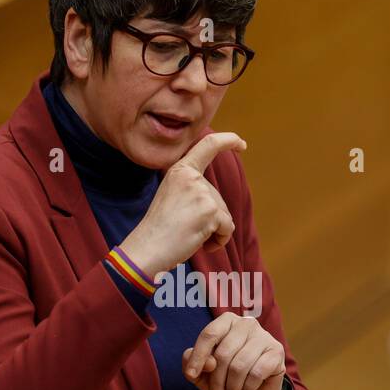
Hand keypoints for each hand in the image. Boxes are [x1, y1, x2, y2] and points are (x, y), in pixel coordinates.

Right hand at [118, 132, 244, 276]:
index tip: (241, 144)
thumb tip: (214, 201)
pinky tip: (200, 243)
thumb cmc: (158, 229)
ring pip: (224, 214)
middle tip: (184, 227)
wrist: (148, 249)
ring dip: (213, 230)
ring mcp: (202, 193)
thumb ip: (191, 189)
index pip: (208, 144)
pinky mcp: (211, 212)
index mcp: (179, 170)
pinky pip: (228, 229)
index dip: (228, 140)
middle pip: (218, 198)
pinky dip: (219, 241)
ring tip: (189, 235)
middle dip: (210, 218)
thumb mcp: (171, 196)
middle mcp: (191, 177)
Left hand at [182, 312, 285, 389]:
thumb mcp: (202, 374)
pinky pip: (256, 373)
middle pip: (224, 353)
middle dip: (216, 380)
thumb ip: (193, 363)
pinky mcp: (277, 352)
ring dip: (232, 387)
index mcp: (227, 321)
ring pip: (239, 365)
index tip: (192, 374)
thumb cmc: (225, 381)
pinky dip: (248, 386)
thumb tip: (208, 362)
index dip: (198, 356)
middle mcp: (247, 324)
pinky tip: (248, 388)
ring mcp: (265, 336)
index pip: (209, 334)